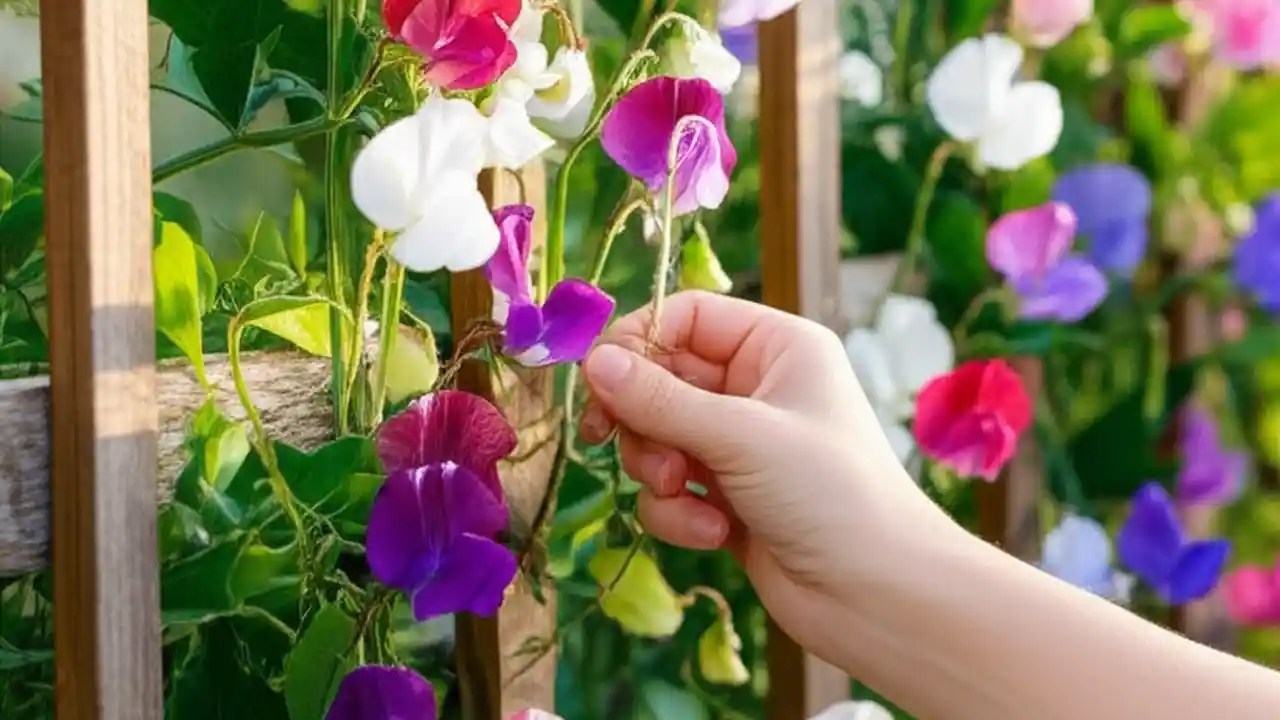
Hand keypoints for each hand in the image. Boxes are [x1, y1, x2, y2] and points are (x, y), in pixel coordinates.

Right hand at [579, 291, 963, 666]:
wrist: (879, 596)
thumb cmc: (829, 493)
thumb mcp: (740, 436)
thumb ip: (659, 400)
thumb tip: (593, 363)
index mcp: (776, 347)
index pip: (686, 316)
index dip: (638, 341)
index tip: (598, 379)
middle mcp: (756, 388)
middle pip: (659, 379)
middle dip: (643, 421)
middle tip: (615, 441)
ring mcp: (740, 446)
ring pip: (657, 439)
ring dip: (659, 471)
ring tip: (690, 494)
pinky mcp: (727, 499)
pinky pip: (671, 489)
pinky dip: (679, 512)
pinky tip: (715, 533)